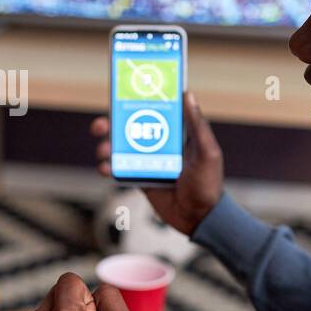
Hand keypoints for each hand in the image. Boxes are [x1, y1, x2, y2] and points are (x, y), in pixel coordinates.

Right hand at [92, 90, 224, 236]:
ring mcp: (146, 161)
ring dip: (106, 145)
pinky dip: (107, 167)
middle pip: (130, 127)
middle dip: (111, 122)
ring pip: (119, 147)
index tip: (124, 91)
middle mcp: (158, 144)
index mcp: (176, 133)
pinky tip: (105, 168)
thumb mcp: (208, 152)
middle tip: (101, 124)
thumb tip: (188, 94)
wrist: (199, 218)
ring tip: (104, 150)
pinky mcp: (139, 178)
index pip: (154, 110)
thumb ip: (198, 125)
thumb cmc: (208, 185)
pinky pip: (118, 170)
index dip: (139, 100)